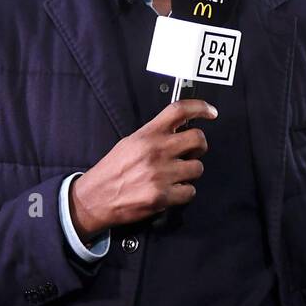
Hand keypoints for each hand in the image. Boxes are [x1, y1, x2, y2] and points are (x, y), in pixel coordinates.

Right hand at [69, 100, 216, 239]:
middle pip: (198, 139)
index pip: (179, 111)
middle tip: (190, 154)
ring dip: (190, 173)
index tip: (211, 112)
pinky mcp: (162, 196)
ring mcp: (160, 174)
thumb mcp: (130, 143)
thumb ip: (155, 135)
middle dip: (200, 147)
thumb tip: (181, 130)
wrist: (94, 198)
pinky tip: (171, 191)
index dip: (200, 107)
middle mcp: (156, 151)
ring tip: (174, 176)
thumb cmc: (113, 170)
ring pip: (197, 168)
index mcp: (147, 135)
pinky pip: (190, 191)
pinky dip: (184, 193)